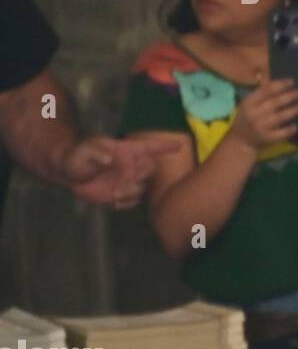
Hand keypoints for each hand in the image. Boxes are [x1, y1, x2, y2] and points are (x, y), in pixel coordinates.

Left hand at [62, 135, 180, 208]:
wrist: (68, 173)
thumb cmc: (77, 156)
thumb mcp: (85, 150)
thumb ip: (97, 152)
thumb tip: (110, 158)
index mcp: (126, 150)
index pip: (149, 147)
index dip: (165, 146)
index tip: (179, 146)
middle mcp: (131, 165)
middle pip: (150, 169)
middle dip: (140, 175)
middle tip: (124, 180)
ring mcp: (128, 180)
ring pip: (142, 187)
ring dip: (131, 191)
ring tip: (114, 194)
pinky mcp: (122, 194)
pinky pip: (133, 200)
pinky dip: (126, 202)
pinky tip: (113, 201)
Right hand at [228, 78, 297, 152]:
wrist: (240, 140)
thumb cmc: (247, 118)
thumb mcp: (249, 104)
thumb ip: (262, 93)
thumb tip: (279, 82)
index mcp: (249, 103)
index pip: (266, 91)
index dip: (280, 85)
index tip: (292, 82)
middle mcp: (254, 114)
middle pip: (276, 102)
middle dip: (291, 96)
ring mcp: (260, 127)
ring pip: (281, 117)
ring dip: (294, 109)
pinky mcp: (267, 138)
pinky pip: (281, 133)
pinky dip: (289, 130)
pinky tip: (296, 126)